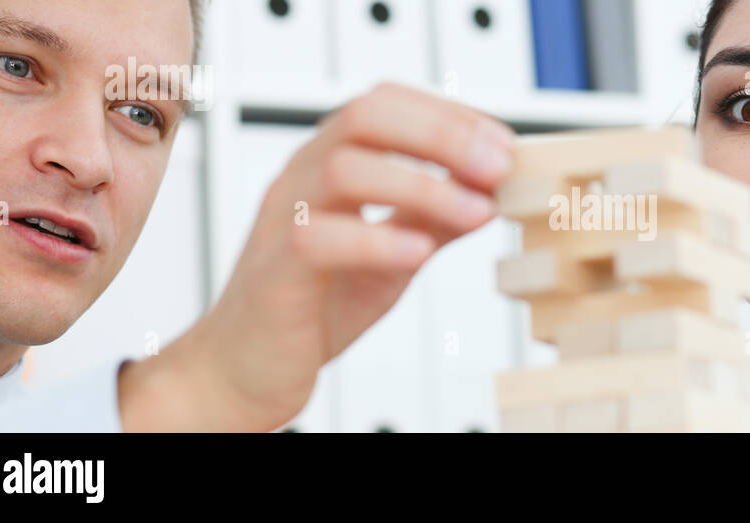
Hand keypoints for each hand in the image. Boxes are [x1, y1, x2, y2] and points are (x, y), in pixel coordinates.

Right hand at [118, 83, 515, 430]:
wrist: (244, 368)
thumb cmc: (312, 305)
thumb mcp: (392, 253)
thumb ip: (433, 218)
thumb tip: (490, 191)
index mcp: (330, 163)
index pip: (387, 105)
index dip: (451, 116)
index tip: (505, 145)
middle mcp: (303, 178)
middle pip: (366, 118)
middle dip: (442, 135)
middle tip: (497, 167)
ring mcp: (284, 220)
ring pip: (344, 171)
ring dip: (423, 186)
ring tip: (476, 212)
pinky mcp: (276, 273)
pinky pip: (318, 239)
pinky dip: (377, 240)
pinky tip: (419, 252)